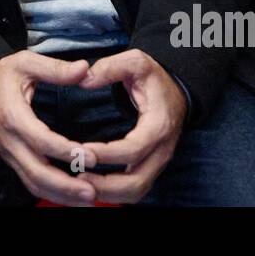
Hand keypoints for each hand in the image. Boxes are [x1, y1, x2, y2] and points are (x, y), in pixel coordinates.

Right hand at [0, 51, 98, 205]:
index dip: (66, 152)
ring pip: (33, 183)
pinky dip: (51, 193)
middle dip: (65, 186)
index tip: (91, 157)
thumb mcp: (25, 63)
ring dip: (60, 195)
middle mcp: (10, 141)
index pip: (41, 141)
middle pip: (36, 173)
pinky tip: (71, 196)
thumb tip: (84, 69)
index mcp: (14, 117)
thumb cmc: (0, 75)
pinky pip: (31, 182)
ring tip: (88, 199)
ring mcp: (10, 154)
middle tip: (93, 191)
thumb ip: (56, 69)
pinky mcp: (12, 159)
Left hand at [75, 49, 185, 204]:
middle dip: (106, 185)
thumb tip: (84, 80)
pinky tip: (91, 185)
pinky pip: (134, 190)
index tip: (82, 151)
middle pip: (137, 182)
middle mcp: (162, 150)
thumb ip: (110, 68)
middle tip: (77, 176)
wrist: (177, 91)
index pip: (134, 149)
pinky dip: (114, 194)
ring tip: (79, 183)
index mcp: (158, 125)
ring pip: (136, 192)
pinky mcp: (151, 167)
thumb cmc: (154, 78)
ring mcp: (158, 162)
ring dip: (108, 193)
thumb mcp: (136, 61)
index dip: (107, 154)